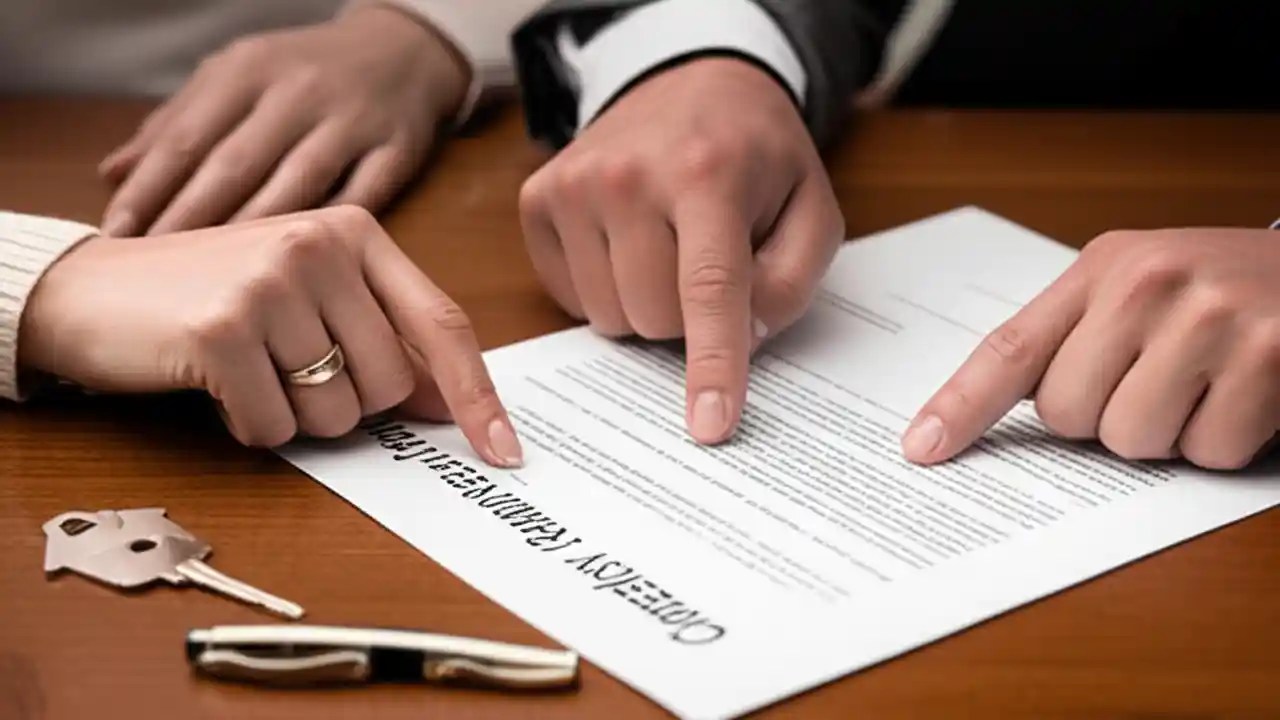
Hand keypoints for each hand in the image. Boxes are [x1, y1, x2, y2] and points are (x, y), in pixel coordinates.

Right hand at [19, 206, 522, 465]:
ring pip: (338, 413)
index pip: (442, 324)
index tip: (504, 449)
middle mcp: (319, 247)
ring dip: (297, 416)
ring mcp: (271, 284)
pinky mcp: (222, 330)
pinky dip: (250, 427)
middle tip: (292, 369)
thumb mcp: (307, 293)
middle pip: (393, 385)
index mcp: (354, 232)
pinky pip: (276, 429)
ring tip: (252, 369)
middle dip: (350, 403)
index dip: (477, 395)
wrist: (92, 289)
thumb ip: (382, 334)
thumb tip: (450, 403)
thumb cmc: (211, 294)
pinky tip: (218, 383)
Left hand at [98, 4, 468, 236]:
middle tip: (157, 269)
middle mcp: (298, 92)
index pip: (187, 137)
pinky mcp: (396, 152)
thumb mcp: (235, 77)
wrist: (401, 52)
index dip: (149, 190)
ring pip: (295, 188)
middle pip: (235, 166)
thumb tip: (112, 174)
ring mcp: (352, 122)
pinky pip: (359, 201)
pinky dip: (325, 235)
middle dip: (190, 221)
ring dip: (251, 237)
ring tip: (215, 281)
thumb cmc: (303, 71)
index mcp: (248, 70)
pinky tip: (298, 269)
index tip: (116, 235)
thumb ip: (176, 122)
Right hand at [519, 58, 843, 444]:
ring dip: (647, 305)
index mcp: (707, 174)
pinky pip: (572, 300)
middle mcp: (628, 176)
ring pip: (610, 318)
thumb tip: (741, 341)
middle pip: (655, 319)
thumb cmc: (755, 153)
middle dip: (691, 318)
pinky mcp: (539, 199)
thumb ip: (791, 281)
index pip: (708, 290)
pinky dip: (606, 289)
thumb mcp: (810, 207)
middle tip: (708, 261)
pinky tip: (627, 241)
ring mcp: (573, 186)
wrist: (690, 81)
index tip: (709, 427)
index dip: (712, 366)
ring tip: (667, 244)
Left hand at [904, 228, 1279, 469]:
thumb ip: (1072, 338)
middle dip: (1108, 417)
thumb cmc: (1220, 291)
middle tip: (1159, 379)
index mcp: (1104, 267)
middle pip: (1067, 414)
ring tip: (1205, 384)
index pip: (1011, 347)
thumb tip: (973, 417)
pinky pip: (1208, 451)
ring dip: (1170, 434)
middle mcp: (1147, 283)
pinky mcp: (1269, 356)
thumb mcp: (1139, 287)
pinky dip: (1228, 440)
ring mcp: (1209, 317)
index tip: (922, 448)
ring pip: (1133, 440)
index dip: (961, 404)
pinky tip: (1248, 393)